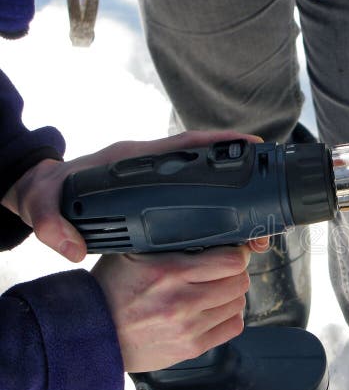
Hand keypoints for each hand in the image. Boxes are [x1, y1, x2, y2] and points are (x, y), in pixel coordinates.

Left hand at [1, 130, 262, 262]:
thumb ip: (53, 224)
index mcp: (137, 160)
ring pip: (211, 192)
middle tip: (261, 216)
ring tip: (258, 238)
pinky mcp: (163, 205)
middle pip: (210, 171)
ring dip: (239, 212)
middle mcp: (156, 170)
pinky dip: (224, 223)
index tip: (250, 145)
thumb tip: (70, 248)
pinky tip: (236, 243)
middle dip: (243, 187)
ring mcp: (162, 187)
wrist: (46, 198)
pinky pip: (202, 210)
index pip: (185, 143)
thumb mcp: (45, 206)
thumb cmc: (50, 194)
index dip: (219, 142)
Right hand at [92, 245, 251, 371]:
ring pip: (238, 304)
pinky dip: (228, 317)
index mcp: (169, 271)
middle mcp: (182, 300)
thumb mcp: (132, 253)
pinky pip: (232, 327)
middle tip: (221, 272)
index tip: (232, 253)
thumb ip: (166, 241)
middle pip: (239, 282)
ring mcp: (188, 327)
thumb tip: (204, 229)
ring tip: (213, 291)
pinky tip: (212, 311)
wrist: (90, 333)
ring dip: (230, 296)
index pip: (231, 260)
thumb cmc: (110, 290)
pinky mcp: (191, 347)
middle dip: (234, 273)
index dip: (236, 254)